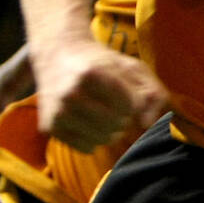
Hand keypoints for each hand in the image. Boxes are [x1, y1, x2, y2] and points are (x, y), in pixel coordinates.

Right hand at [33, 41, 169, 151]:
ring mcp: (58, 111)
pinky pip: (86, 148)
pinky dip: (94, 139)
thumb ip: (154, 92)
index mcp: (92, 73)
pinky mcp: (50, 126)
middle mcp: (70, 93)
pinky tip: (89, 122)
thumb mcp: (132, 67)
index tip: (127, 93)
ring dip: (111, 131)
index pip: (129, 105)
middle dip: (124, 118)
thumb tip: (146, 124)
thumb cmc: (101, 62)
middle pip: (116, 124)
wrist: (57, 55)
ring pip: (102, 139)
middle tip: (116, 106)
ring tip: (105, 114)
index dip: (134, 101)